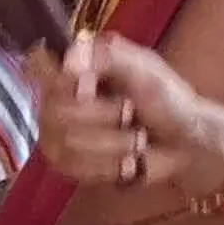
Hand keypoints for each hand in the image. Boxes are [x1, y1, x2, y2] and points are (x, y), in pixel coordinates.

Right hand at [36, 35, 223, 203]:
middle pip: (55, 111)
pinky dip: (108, 166)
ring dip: (114, 143)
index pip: (38, 64)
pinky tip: (126, 161)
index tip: (90, 87)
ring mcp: (57, 131)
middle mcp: (58, 96)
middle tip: (131, 113)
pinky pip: (72, 167)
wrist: (185, 143)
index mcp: (76, 65)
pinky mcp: (66, 162)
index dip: (60, 81)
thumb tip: (67, 62)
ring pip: (67, 142)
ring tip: (136, 139)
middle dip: (105, 116)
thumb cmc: (166, 100)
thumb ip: (107, 57)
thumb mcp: (144, 69)